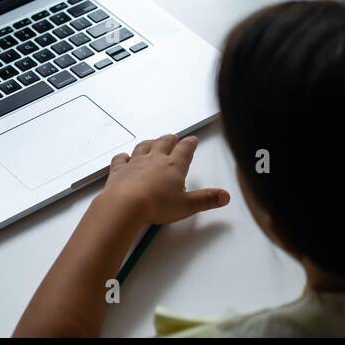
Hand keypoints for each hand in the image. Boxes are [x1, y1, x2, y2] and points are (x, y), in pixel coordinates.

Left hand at [99, 135, 228, 225]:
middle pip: (164, 143)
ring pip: (143, 147)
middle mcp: (155, 159)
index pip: (185, 149)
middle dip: (170, 139)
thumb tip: (226, 196)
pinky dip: (123, 157)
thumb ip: (206, 200)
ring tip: (152, 143)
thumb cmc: (158, 205)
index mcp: (174, 165)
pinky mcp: (118, 170)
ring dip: (149, 143)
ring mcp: (135, 162)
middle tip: (173, 138)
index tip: (193, 139)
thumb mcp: (187, 206)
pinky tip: (124, 157)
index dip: (190, 143)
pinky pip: (120, 159)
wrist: (125, 204)